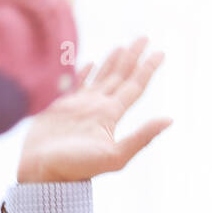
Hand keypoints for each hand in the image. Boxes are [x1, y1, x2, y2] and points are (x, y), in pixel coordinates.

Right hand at [17, 38, 170, 183]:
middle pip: (120, 76)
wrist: (41, 175)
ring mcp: (79, 106)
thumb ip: (141, 137)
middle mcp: (98, 108)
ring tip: (123, 46)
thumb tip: (170, 119)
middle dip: (132, 57)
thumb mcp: (115, 155)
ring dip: (112, 62)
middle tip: (143, 37)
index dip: (147, 68)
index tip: (160, 51)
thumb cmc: (76, 168)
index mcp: (111, 115)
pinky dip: (83, 72)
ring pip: (100, 77)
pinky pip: (74, 84)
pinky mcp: (58, 107)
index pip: (134, 86)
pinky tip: (89, 63)